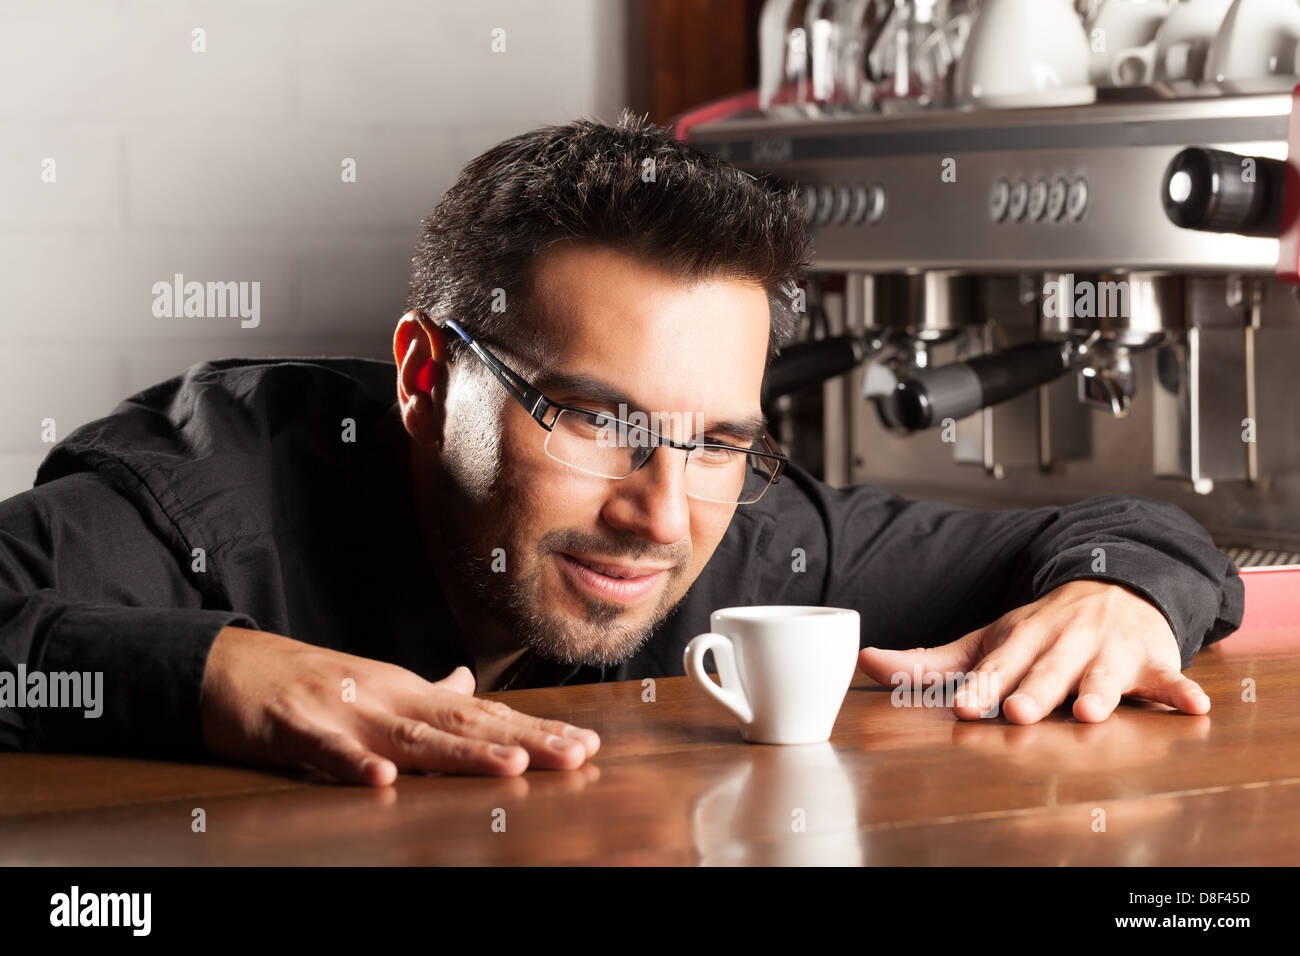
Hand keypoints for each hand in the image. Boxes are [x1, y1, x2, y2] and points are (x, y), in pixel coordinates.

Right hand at [200, 626, 599, 784]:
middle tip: (575, 756)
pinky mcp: (297, 730)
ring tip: (512, 767)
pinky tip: (383, 780)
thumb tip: (470, 683)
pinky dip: (355, 765)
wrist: (229, 665)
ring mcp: (346, 713)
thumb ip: (426, 693)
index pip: (483, 716)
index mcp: (409, 694)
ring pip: (412, 736)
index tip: (583, 744)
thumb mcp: (376, 686)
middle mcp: (389, 700)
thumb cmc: (307, 683)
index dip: (533, 730)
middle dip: (523, 742)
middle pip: (465, 725)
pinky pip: (328, 753)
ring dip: (462, 754)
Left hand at [856, 580, 1211, 723]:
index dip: (980, 686)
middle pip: (1046, 671)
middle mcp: (1063, 642)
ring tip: (1091, 711)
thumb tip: (866, 661)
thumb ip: (929, 661)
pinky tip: (1194, 706)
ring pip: (1103, 673)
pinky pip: (1170, 678)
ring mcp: (1108, 650)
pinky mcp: (1151, 661)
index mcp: (1020, 639)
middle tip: (1018, 712)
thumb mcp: (987, 640)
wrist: (1113, 587)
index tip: (964, 706)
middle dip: (1034, 691)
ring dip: (1099, 690)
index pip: (996, 666)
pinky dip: (1181, 690)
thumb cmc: (1041, 629)